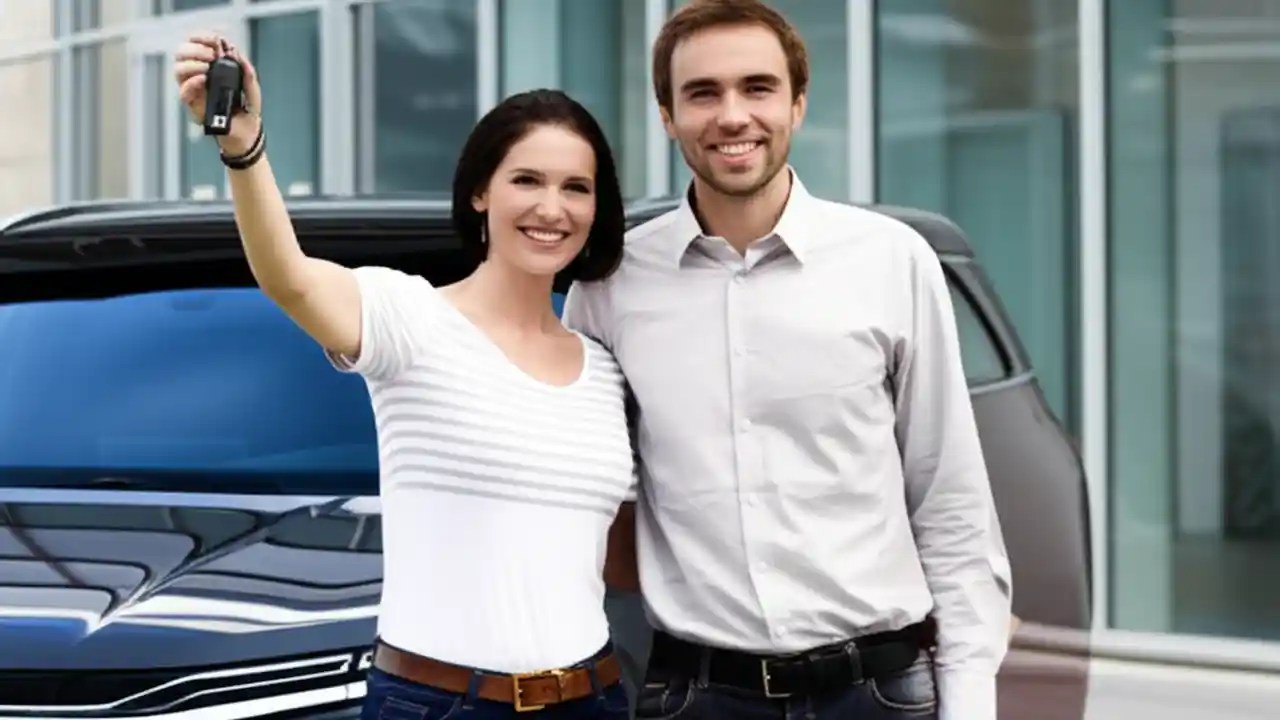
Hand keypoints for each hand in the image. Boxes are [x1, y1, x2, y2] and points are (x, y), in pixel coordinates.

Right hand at [173, 33, 262, 155]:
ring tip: (207, 66)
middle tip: (211, 55)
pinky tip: (203, 79)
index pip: (196, 45)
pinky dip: (191, 83)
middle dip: (194, 48)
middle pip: (182, 53)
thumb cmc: (248, 109)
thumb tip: (236, 53)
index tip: (213, 38)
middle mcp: (198, 76)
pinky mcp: (194, 106)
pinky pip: (184, 92)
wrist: (247, 133)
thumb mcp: (252, 88)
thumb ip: (247, 71)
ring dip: (191, 63)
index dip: (200, 37)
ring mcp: (195, 91)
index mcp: (211, 67)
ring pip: (178, 70)